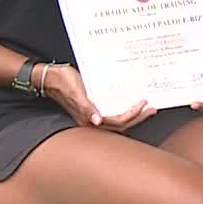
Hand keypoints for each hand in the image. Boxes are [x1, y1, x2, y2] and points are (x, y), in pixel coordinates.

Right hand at [41, 64, 155, 130]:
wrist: (50, 78)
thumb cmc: (63, 82)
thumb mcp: (76, 91)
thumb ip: (86, 107)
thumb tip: (97, 121)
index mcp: (88, 118)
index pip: (116, 122)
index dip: (131, 116)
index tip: (143, 105)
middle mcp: (92, 120)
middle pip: (120, 125)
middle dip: (138, 118)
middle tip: (152, 109)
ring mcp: (92, 116)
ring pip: (117, 121)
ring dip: (132, 116)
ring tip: (145, 108)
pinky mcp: (92, 108)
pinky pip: (112, 113)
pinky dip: (123, 110)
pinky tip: (130, 104)